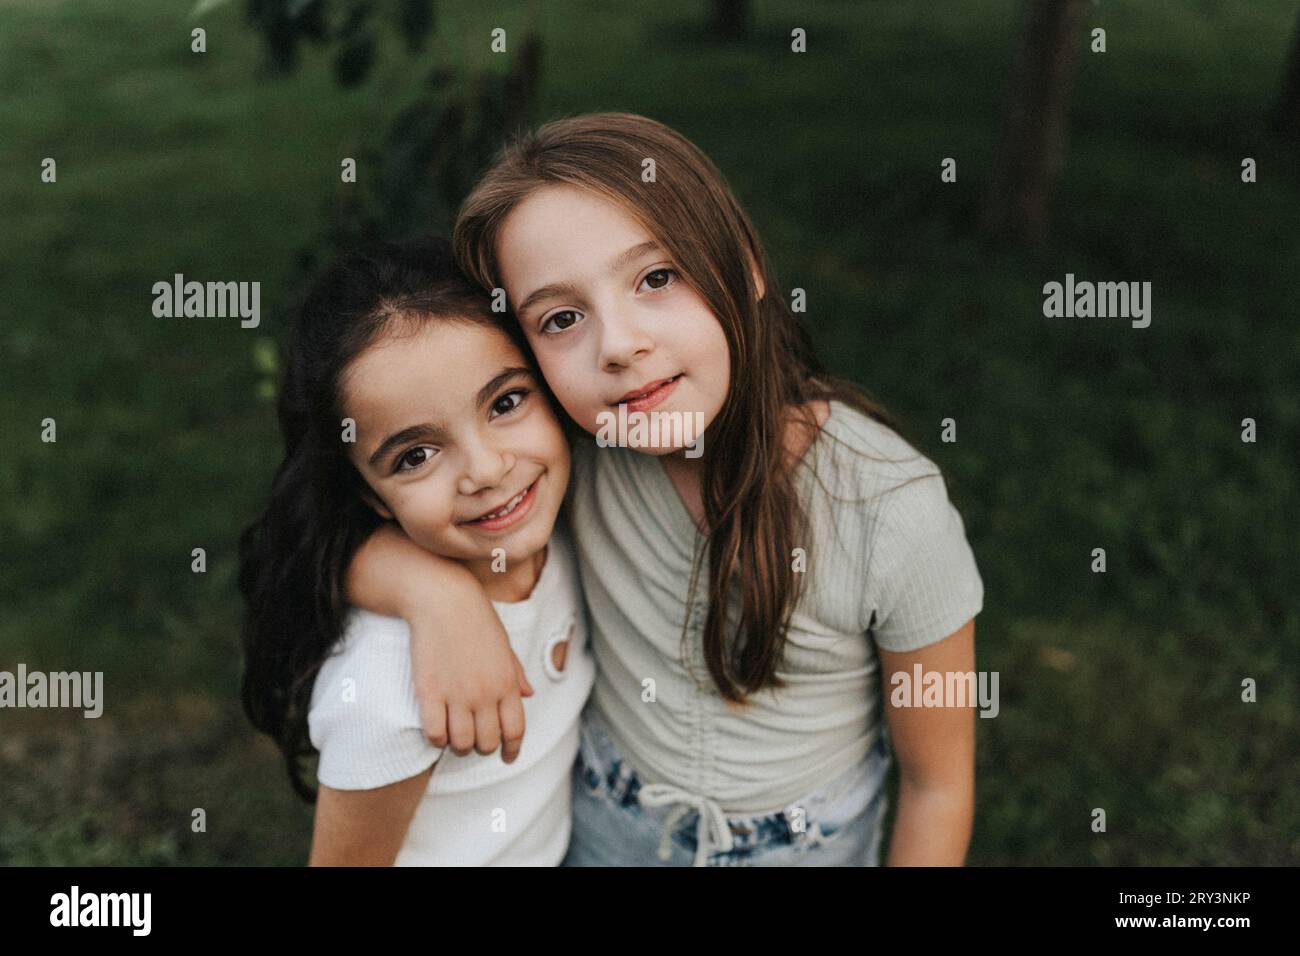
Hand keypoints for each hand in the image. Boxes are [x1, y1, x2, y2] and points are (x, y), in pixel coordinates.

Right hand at [407, 588, 534, 762]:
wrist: (443, 599)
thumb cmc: (475, 618)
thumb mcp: (504, 644)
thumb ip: (516, 673)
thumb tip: (530, 695)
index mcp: (507, 682)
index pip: (515, 731)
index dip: (512, 750)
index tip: (507, 758)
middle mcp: (485, 694)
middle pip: (487, 743)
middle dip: (483, 748)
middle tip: (475, 741)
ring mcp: (457, 695)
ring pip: (461, 743)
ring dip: (459, 746)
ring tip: (455, 737)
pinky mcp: (429, 692)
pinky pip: (435, 734)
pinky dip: (437, 739)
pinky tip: (437, 730)